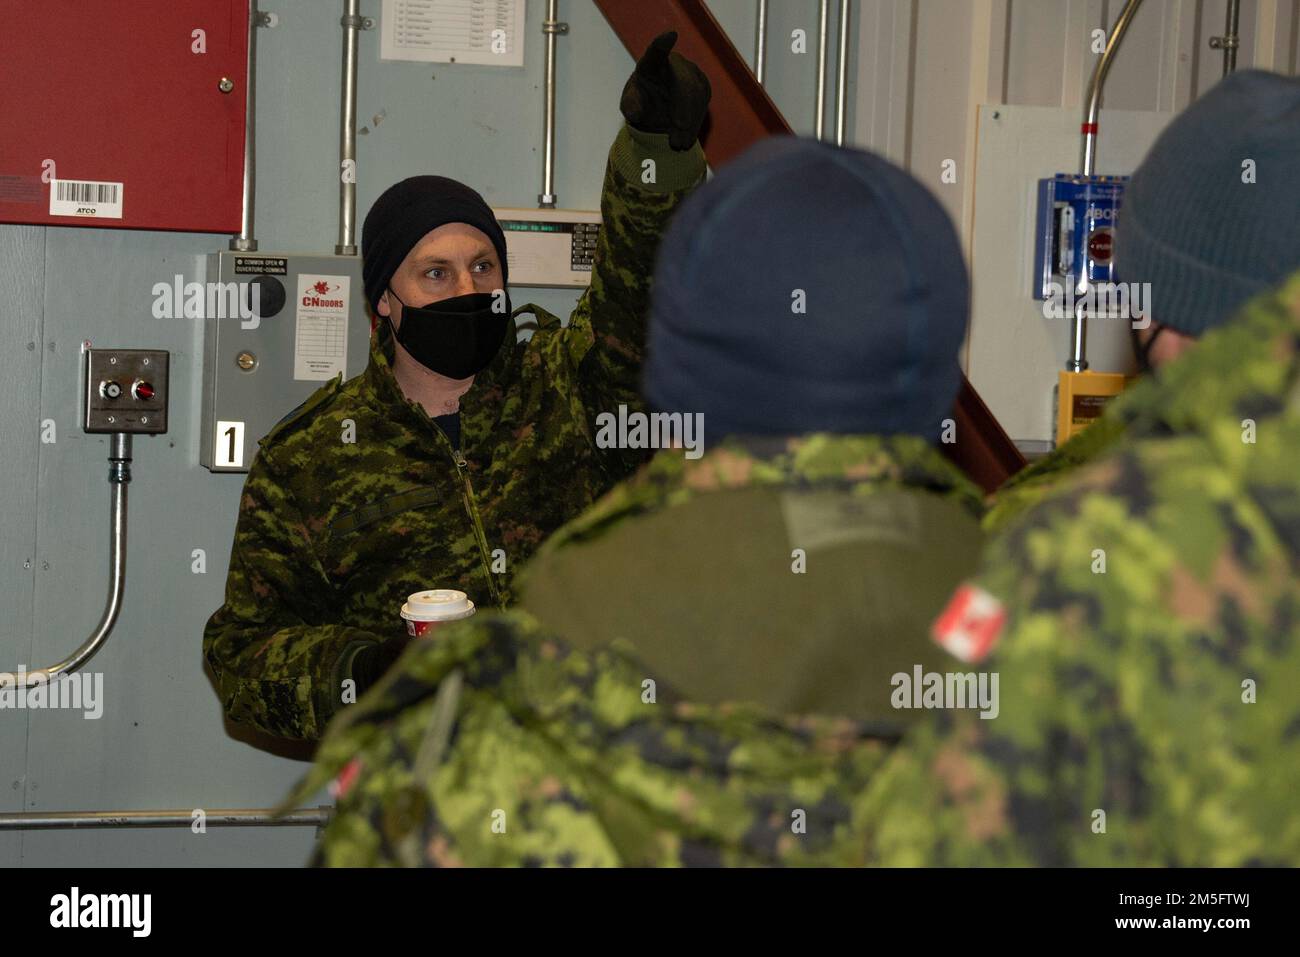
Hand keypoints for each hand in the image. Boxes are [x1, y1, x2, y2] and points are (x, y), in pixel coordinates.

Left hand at [619, 31, 710, 150]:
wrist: (657, 112)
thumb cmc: (641, 103)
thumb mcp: (631, 106)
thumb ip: (632, 106)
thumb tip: (635, 111)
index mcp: (651, 63)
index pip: (657, 51)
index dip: (663, 44)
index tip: (671, 35)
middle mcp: (675, 63)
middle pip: (685, 82)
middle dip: (683, 112)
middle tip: (676, 140)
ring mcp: (692, 72)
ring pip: (697, 96)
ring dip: (689, 123)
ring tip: (678, 144)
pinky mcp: (703, 86)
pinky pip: (703, 104)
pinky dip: (695, 123)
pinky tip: (686, 137)